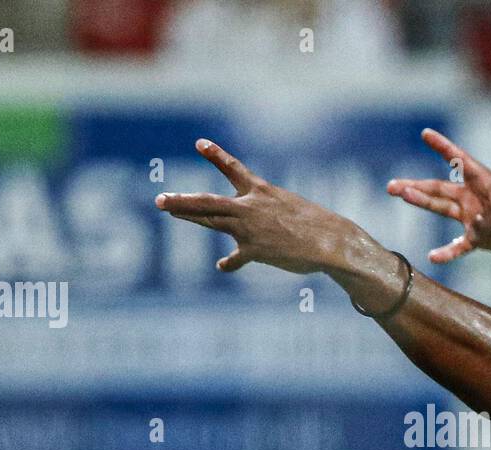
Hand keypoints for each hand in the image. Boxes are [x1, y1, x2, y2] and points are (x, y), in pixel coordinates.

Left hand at [155, 138, 362, 274]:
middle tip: (159, 200)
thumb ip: (270, 216)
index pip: (234, 169)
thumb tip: (263, 229)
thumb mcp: (291, 211)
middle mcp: (251, 206)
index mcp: (262, 192)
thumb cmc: (318, 226)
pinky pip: (236, 258)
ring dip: (186, 215)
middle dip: (182, 201)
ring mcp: (249, 228)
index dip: (216, 155)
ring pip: (211, 220)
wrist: (331, 241)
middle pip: (208, 202)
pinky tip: (222, 265)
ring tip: (166, 209)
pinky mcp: (255, 250)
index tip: (199, 143)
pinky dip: (230, 263)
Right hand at [387, 128, 490, 264]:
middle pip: (440, 189)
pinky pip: (458, 245)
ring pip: (442, 209)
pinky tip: (433, 257)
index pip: (460, 161)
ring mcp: (475, 218)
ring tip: (401, 196)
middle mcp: (475, 198)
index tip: (426, 134)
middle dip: (416, 187)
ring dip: (422, 204)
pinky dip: (446, 252)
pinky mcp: (480, 239)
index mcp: (485, 183)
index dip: (443, 147)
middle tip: (393, 186)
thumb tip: (474, 227)